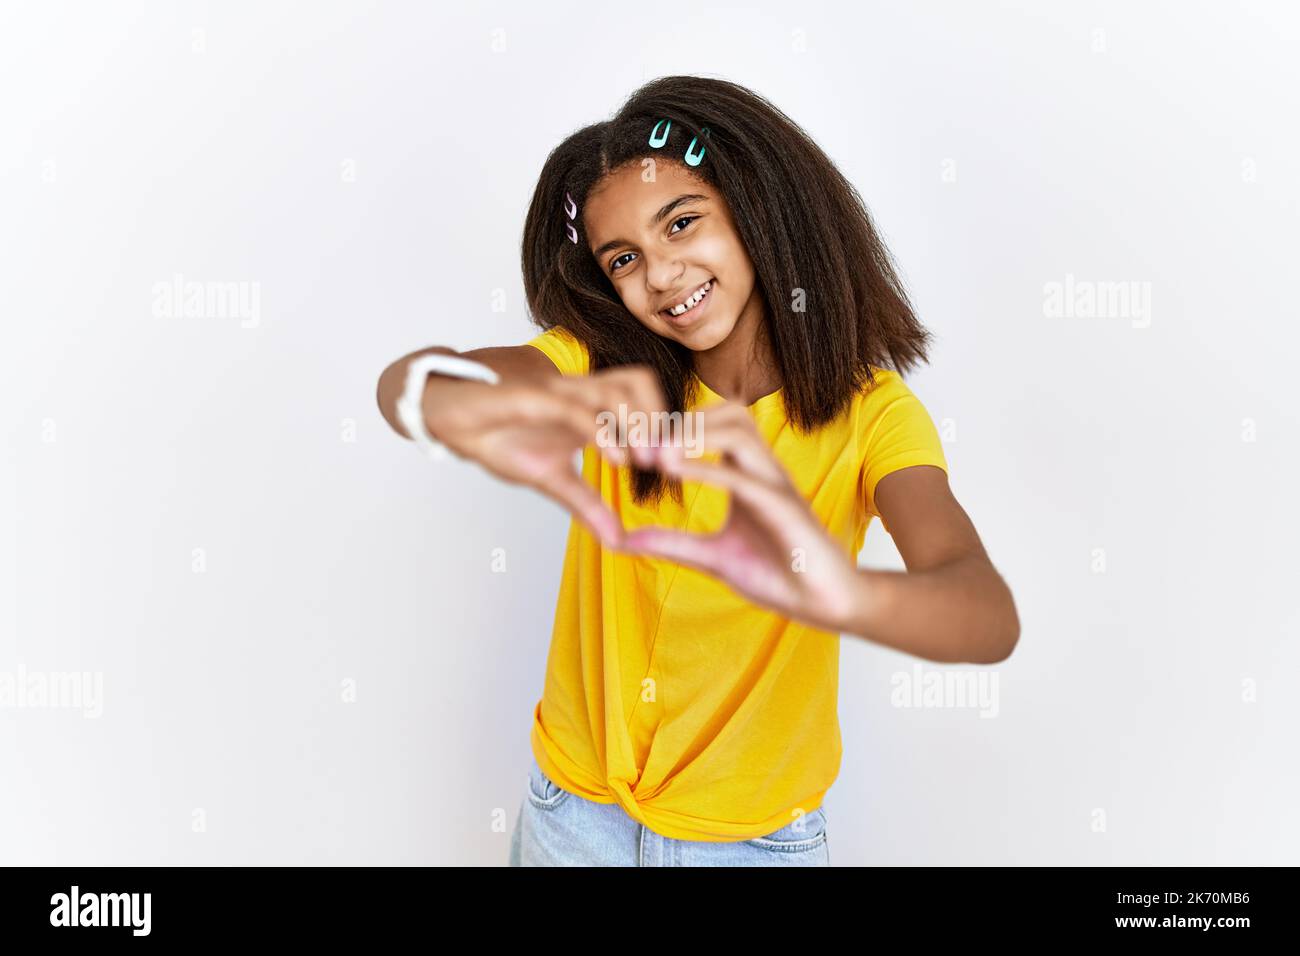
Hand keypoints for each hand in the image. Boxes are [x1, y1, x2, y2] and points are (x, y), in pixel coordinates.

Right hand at [429, 366, 667, 548]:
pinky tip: (617, 460)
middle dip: (661, 417)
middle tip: (670, 460)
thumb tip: (617, 540)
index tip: (676, 467)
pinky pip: (575, 408)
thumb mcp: (548, 478)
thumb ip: (585, 503)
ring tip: (647, 462)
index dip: (664, 424)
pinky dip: (601, 432)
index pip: (641, 397)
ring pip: (614, 388)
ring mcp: (557, 392)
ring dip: (638, 423)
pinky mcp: (531, 398)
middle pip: (638, 381)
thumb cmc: (498, 436)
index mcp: (588, 407)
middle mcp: (579, 393)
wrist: (447, 414)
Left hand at [622, 402, 863, 631]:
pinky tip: (673, 471)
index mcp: (746, 475)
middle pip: (730, 411)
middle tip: (644, 441)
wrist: (825, 603)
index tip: (635, 443)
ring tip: (655, 453)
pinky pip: (743, 477)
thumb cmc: (778, 576)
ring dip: (694, 434)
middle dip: (685, 418)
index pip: (714, 425)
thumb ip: (672, 544)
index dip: (674, 426)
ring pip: (739, 431)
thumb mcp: (712, 557)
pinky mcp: (784, 509)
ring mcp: (775, 485)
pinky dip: (706, 468)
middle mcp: (762, 470)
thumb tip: (625, 541)